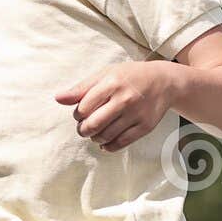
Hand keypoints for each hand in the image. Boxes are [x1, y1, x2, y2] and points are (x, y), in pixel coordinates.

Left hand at [54, 62, 174, 151]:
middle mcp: (124, 99)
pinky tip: (106, 141)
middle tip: (85, 127)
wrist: (164, 82)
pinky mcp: (145, 127)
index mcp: (111, 83)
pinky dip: (108, 146)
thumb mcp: (105, 75)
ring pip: (105, 136)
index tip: (81, 114)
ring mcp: (136, 114)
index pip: (83, 108)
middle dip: (83, 130)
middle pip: (93, 125)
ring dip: (95, 138)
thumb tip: (58, 98)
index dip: (78, 115)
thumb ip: (82, 88)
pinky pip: (120, 143)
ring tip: (96, 132)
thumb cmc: (129, 77)